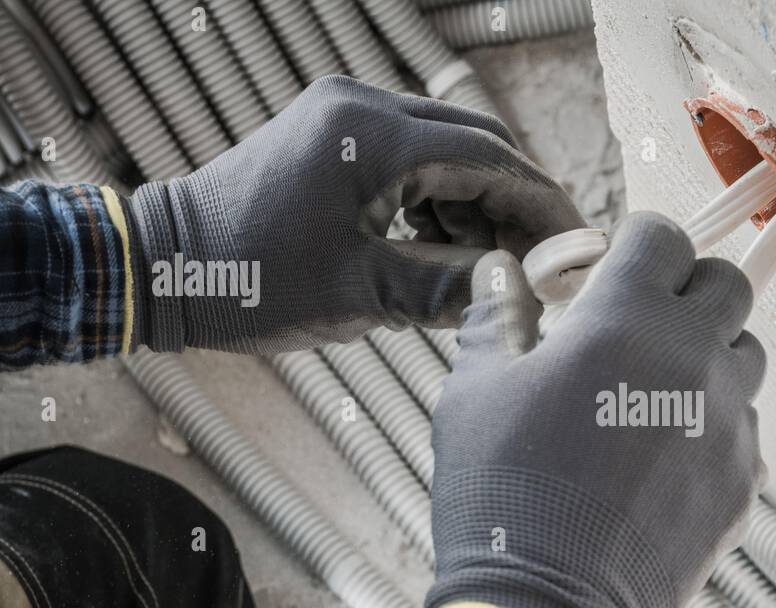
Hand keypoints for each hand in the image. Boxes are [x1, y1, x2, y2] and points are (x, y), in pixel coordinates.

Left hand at [123, 75, 583, 353]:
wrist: (165, 266)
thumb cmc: (250, 281)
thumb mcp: (365, 296)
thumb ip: (452, 289)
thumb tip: (520, 289)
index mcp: (372, 138)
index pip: (489, 159)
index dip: (540, 204)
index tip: (574, 242)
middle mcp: (361, 108)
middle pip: (475, 146)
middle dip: (516, 204)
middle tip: (544, 260)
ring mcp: (345, 117)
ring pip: (446, 153)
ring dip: (478, 207)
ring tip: (493, 269)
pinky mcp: (333, 136)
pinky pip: (411, 160)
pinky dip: (439, 204)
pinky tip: (447, 252)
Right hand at [425, 211, 766, 607]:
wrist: (548, 607)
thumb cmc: (504, 494)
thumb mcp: (475, 391)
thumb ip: (498, 317)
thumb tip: (502, 274)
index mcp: (625, 317)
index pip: (663, 235)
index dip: (637, 245)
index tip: (614, 270)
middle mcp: (693, 357)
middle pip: (727, 284)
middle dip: (687, 291)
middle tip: (642, 325)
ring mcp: (729, 421)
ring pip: (748, 355)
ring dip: (710, 357)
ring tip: (657, 394)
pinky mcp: (744, 479)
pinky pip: (747, 430)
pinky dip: (716, 430)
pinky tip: (667, 462)